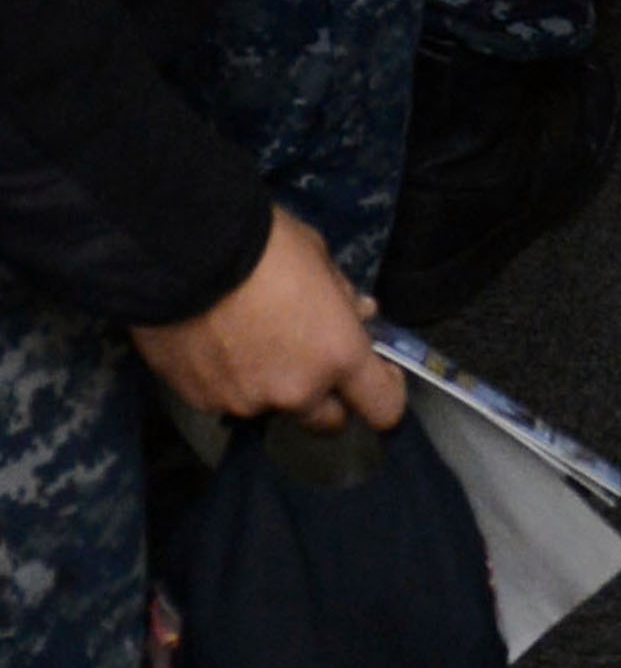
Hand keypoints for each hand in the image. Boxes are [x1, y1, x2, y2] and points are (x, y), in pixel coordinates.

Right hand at [132, 208, 405, 435]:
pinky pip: (228, 397)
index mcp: (338, 355)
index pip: (382, 406)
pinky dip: (230, 378)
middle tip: (312, 361)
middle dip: (328, 397)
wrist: (187, 253)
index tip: (378, 375)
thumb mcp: (319, 258)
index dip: (386, 393)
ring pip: (272, 406)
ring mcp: (247, 403)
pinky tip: (215, 341)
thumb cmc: (265, 246)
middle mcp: (297, 392)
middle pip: (328, 421)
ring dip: (273, 384)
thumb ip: (342, 297)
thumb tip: (361, 313)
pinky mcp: (203, 402)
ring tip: (250, 338)